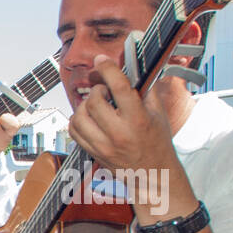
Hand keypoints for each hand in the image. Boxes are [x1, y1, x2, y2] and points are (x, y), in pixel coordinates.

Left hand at [68, 56, 191, 220]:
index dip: (108, 70)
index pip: (119, 88)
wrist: (152, 173)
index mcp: (138, 120)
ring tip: (96, 105)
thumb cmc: (157, 142)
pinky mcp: (93, 152)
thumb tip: (133, 69)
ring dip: (85, 105)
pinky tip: (88, 118)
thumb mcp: (158, 113)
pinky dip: (77, 120)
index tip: (101, 59)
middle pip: (94, 101)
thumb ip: (145, 91)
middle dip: (98, 90)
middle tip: (105, 91)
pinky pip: (74, 131)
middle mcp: (119, 133)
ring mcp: (103, 145)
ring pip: (79, 116)